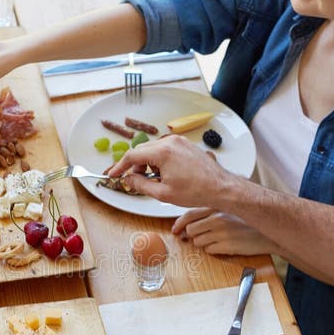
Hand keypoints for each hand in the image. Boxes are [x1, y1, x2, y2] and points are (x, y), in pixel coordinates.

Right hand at [106, 134, 231, 207]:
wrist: (221, 188)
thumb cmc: (195, 191)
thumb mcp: (163, 193)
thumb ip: (140, 185)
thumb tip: (128, 179)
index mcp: (162, 152)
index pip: (132, 155)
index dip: (120, 166)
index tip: (113, 174)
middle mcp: (170, 141)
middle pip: (142, 150)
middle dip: (135, 166)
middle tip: (135, 181)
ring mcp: (179, 142)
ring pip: (154, 150)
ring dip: (148, 163)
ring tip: (155, 181)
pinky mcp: (186, 145)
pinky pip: (165, 149)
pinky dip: (160, 160)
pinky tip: (165, 175)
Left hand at [173, 208, 272, 254]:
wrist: (268, 233)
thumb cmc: (250, 222)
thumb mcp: (231, 209)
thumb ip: (212, 211)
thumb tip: (192, 220)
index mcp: (217, 207)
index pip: (189, 215)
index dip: (179, 224)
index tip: (175, 229)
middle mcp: (217, 218)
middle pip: (191, 230)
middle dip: (193, 236)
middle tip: (202, 236)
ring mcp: (221, 232)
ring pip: (198, 242)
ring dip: (204, 243)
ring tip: (218, 240)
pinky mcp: (226, 245)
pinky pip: (209, 251)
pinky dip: (214, 250)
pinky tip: (224, 245)